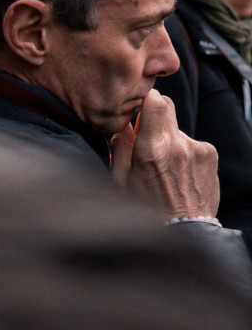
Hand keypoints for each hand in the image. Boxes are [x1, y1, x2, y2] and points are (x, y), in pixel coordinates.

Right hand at [110, 90, 219, 219]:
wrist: (183, 229)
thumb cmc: (145, 208)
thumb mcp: (120, 180)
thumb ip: (120, 146)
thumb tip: (124, 123)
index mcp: (151, 151)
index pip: (157, 103)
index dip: (147, 100)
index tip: (140, 107)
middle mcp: (178, 145)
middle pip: (168, 107)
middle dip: (154, 117)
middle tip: (147, 140)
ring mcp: (197, 149)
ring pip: (177, 129)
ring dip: (169, 141)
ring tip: (165, 167)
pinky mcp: (209, 154)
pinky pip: (191, 142)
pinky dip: (184, 152)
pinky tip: (179, 172)